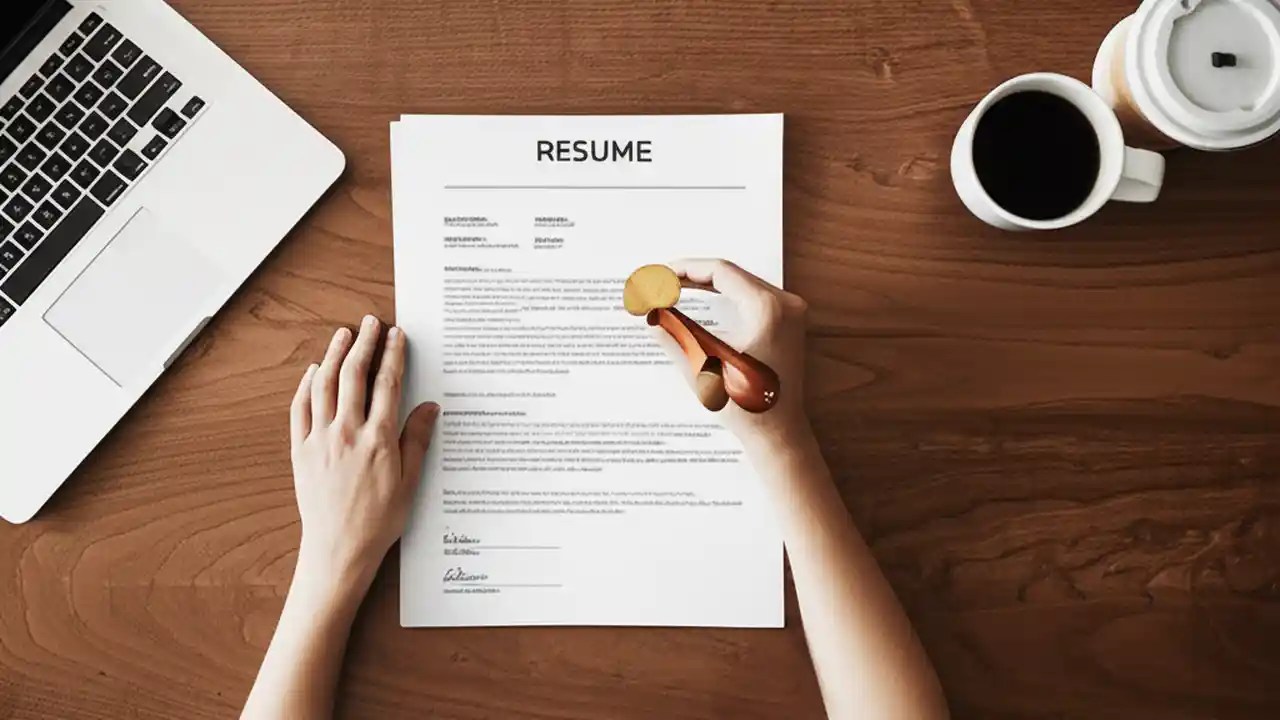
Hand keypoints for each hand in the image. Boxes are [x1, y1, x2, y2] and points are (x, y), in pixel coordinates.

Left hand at [289, 316, 438, 590]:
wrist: (338, 550)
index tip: (397, 335)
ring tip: (343, 335)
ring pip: (325, 385)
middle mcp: (347, 433)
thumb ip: (417, 440)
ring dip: (334, 355)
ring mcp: (320, 440)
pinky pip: (300, 409)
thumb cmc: (379, 521)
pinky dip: (307, 385)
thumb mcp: (409, 482)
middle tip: (371, 322)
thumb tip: (429, 407)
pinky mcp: (300, 451)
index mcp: (378, 439)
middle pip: (355, 375)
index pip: (387, 385)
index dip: (393, 355)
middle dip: (364, 343)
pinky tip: (314, 371)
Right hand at [652, 259, 810, 446]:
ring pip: (740, 284)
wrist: (778, 433)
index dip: (685, 269)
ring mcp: (790, 312)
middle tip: (660, 280)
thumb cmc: (745, 406)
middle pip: (731, 275)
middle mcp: (785, 304)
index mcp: (768, 309)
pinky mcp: (787, 323)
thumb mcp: (702, 366)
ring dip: (707, 284)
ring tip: (674, 285)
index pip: (720, 272)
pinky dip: (724, 295)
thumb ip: (675, 332)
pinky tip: (701, 296)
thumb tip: (649, 310)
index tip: (660, 274)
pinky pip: (750, 297)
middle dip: (692, 275)